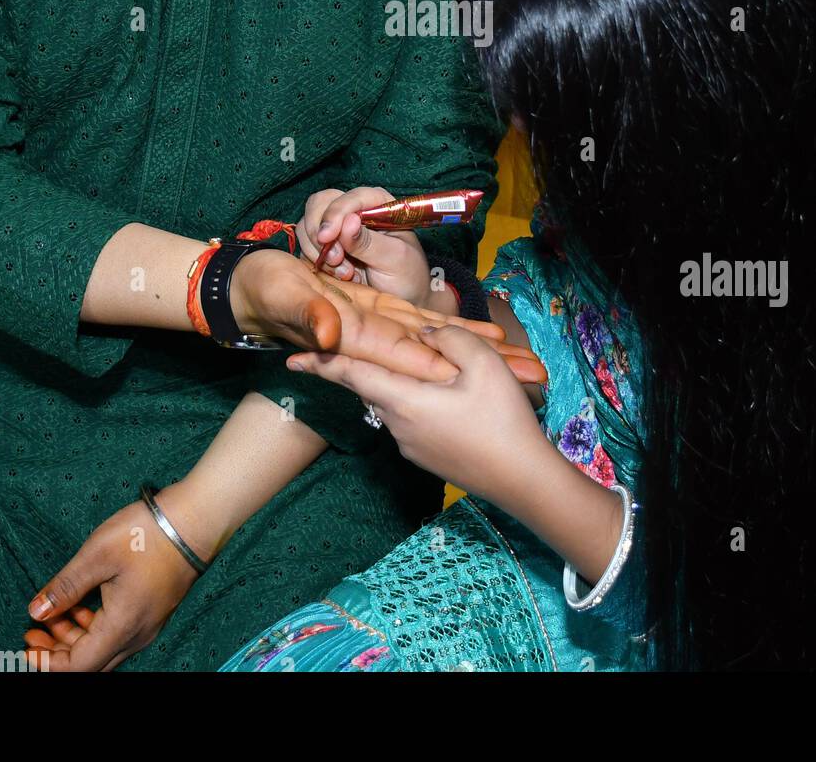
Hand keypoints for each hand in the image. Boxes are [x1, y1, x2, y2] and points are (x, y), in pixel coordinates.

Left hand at [22, 482, 208, 671]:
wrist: (197, 519)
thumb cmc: (148, 534)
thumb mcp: (97, 555)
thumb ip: (64, 587)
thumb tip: (36, 611)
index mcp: (122, 627)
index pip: (77, 667)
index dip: (47, 662)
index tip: (26, 643)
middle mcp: (137, 635)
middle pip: (90, 662)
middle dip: (57, 652)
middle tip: (32, 632)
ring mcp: (149, 623)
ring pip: (104, 647)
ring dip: (75, 637)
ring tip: (53, 611)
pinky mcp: (154, 610)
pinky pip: (118, 632)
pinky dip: (94, 625)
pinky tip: (82, 602)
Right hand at [232, 250, 545, 382]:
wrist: (250, 289)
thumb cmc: (263, 290)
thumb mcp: (281, 297)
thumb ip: (306, 316)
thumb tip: (329, 334)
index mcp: (355, 335)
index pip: (406, 354)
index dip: (452, 364)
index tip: (497, 375)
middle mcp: (375, 337)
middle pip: (439, 357)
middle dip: (486, 368)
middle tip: (537, 377)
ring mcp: (381, 328)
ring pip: (442, 344)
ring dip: (484, 354)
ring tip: (531, 364)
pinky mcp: (383, 315)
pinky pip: (428, 327)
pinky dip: (460, 332)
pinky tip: (493, 335)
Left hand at [287, 325, 552, 506]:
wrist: (525, 482)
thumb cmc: (503, 419)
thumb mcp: (483, 362)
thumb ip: (447, 337)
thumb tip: (422, 333)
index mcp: (403, 400)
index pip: (351, 375)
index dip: (321, 363)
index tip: (290, 358)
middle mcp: (397, 426)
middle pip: (372, 386)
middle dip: (361, 366)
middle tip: (344, 346)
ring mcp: (411, 446)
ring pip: (395, 402)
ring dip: (400, 384)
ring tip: (422, 368)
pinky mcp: (427, 458)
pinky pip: (412, 419)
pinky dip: (417, 401)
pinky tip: (446, 396)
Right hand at [295, 187, 434, 305]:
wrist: (403, 299)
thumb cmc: (407, 276)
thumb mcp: (395, 258)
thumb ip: (370, 242)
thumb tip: (348, 221)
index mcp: (378, 204)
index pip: (350, 197)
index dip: (335, 213)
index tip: (327, 237)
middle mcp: (354, 211)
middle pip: (320, 203)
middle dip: (321, 231)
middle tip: (336, 259)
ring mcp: (337, 229)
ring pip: (308, 225)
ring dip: (318, 250)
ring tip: (345, 273)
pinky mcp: (325, 247)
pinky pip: (305, 247)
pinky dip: (316, 262)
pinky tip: (339, 276)